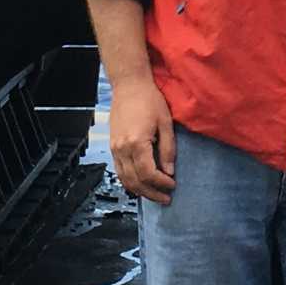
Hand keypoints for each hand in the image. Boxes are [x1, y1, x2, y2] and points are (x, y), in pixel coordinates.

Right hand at [109, 76, 176, 200]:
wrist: (129, 85)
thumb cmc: (148, 99)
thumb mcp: (165, 123)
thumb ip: (168, 149)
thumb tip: (169, 171)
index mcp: (136, 142)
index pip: (148, 174)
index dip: (161, 184)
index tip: (172, 186)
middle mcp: (122, 148)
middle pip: (135, 181)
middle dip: (151, 193)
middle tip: (166, 198)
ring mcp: (115, 148)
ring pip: (125, 179)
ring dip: (140, 191)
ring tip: (155, 195)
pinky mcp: (113, 146)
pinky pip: (119, 171)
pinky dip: (130, 181)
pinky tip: (141, 183)